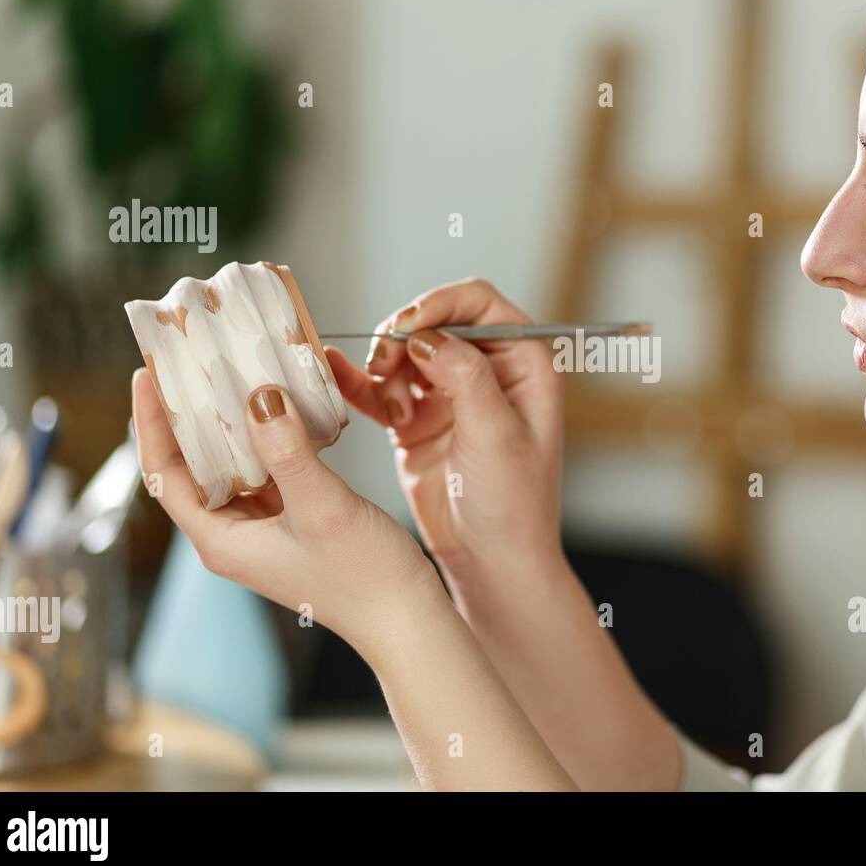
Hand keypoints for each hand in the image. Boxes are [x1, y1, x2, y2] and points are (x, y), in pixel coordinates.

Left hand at [130, 368, 436, 653]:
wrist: (405, 618)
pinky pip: (267, 471)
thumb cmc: (364, 578)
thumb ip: (287, 451)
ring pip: (231, 466)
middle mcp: (234, 535)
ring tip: (234, 376)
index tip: (149, 374)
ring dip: (230, 424)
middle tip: (191, 365)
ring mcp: (264, 530)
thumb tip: (258, 397)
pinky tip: (285, 410)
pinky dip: (269, 438)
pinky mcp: (294, 523)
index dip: (150, 422)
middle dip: (187, 415)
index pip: (164, 473)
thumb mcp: (322, 507)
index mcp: (221, 540)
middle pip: (191, 466)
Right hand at [324, 278, 563, 579]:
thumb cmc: (514, 505)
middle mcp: (487, 370)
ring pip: (403, 352)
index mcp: (524, 362)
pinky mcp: (415, 419)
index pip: (478, 303)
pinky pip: (381, 387)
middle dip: (403, 339)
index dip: (439, 304)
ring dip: (386, 370)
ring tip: (393, 412)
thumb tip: (429, 335)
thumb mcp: (497, 435)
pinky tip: (341, 381)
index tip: (406, 328)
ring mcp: (449, 393)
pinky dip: (361, 385)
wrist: (490, 562)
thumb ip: (466, 376)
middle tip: (386, 367)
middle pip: (433, 322)